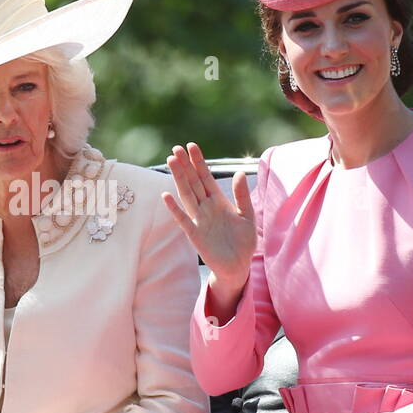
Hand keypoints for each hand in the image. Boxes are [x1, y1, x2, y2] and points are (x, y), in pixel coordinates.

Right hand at [162, 142, 255, 290]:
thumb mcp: (247, 216)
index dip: (199, 162)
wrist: (238, 266)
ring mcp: (199, 220)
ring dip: (179, 179)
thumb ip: (242, 196)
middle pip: (193, 182)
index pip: (206, 177)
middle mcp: (206, 207)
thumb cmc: (243, 242)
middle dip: (185, 165)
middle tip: (175, 148)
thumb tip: (240, 173)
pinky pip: (183, 219)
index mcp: (219, 201)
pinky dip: (174, 208)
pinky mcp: (195, 235)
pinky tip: (166, 196)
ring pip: (187, 195)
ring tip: (171, 162)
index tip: (191, 146)